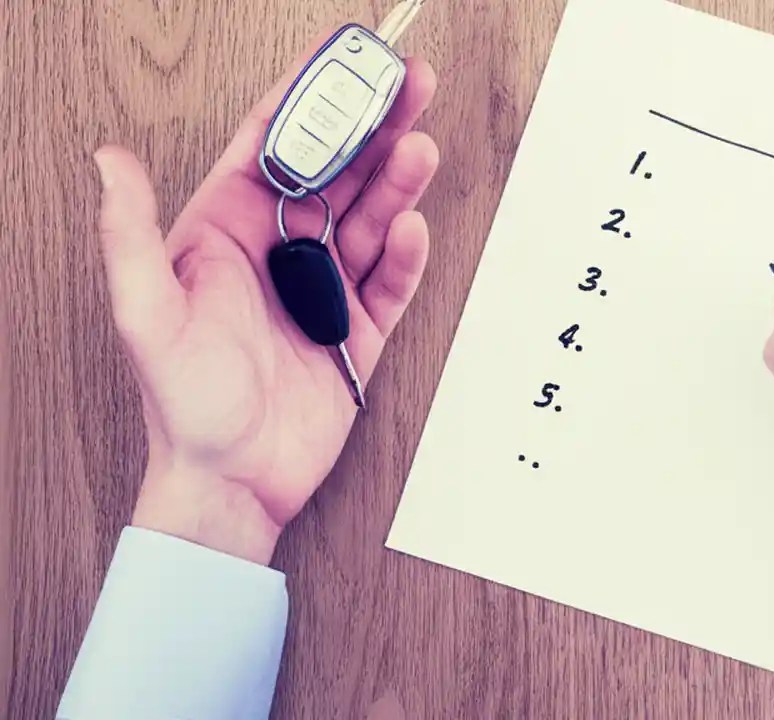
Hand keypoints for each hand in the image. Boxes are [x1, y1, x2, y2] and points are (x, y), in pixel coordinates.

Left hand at [95, 39, 439, 564]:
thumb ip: (129, 235)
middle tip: (409, 86)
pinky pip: (390, 281)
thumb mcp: (143, 316)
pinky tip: (415, 226)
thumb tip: (108, 161)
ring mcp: (321, 290)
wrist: (232, 482)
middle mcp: (277, 254)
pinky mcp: (356, 330)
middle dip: (372, 126)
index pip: (270, 149)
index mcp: (224, 234)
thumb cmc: (184, 406)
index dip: (305, 100)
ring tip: (421, 147)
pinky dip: (407, 254)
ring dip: (398, 181)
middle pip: (336, 173)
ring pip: (371, 219)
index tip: (338, 64)